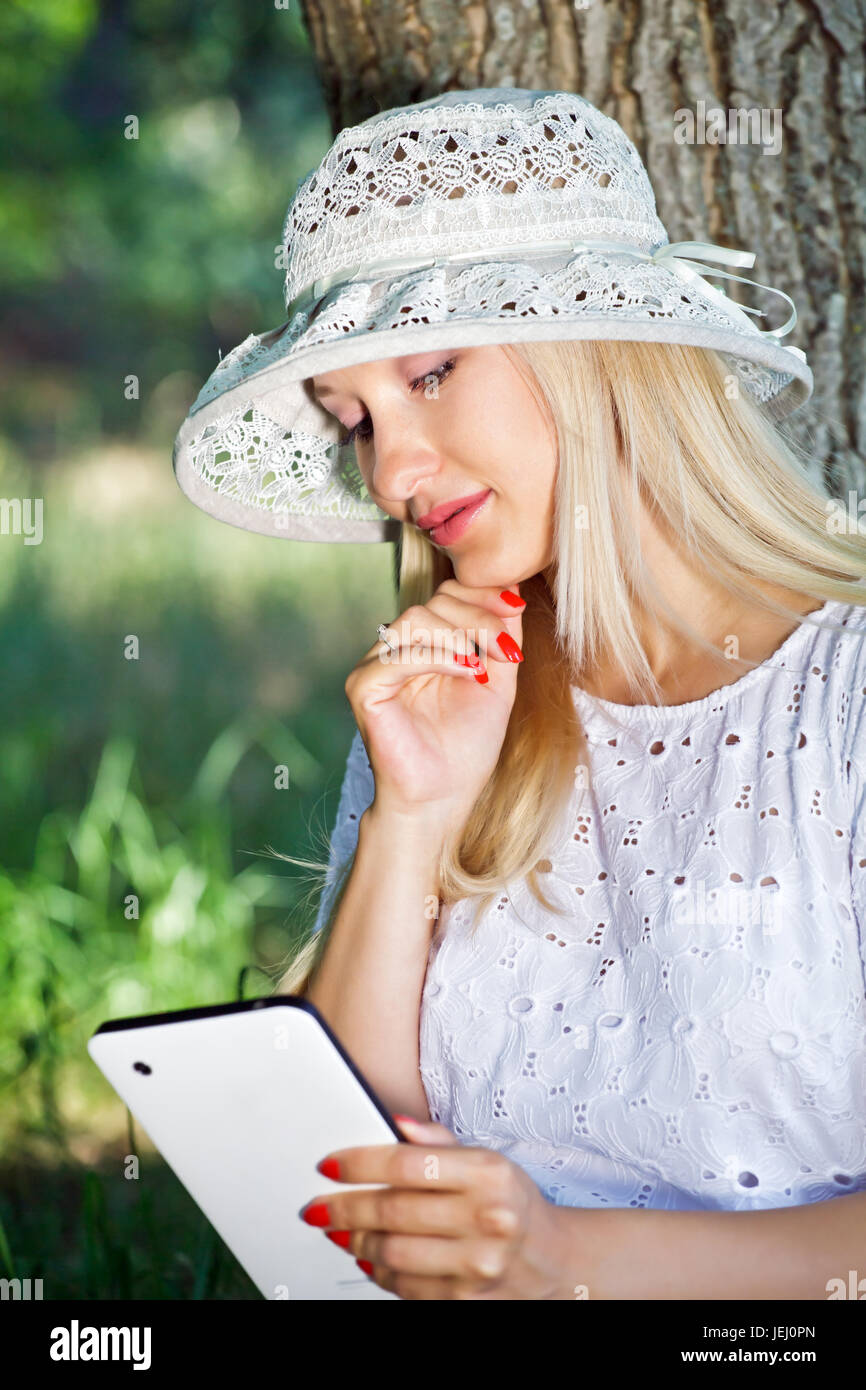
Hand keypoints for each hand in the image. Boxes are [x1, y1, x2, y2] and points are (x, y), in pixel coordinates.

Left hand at [299, 1114, 574, 1299]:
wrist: (552, 1261)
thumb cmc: (511, 1202)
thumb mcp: (487, 1159)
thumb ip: (438, 1141)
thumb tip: (393, 1123)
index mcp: (488, 1174)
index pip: (407, 1164)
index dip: (359, 1164)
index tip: (329, 1165)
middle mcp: (486, 1219)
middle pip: (393, 1212)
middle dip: (344, 1208)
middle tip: (317, 1205)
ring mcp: (476, 1265)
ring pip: (392, 1253)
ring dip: (354, 1242)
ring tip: (338, 1230)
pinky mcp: (465, 1300)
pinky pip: (404, 1287)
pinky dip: (377, 1272)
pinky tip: (366, 1257)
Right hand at [345, 580, 525, 840]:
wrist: (443, 799)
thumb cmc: (466, 748)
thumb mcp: (498, 682)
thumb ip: (502, 637)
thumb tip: (513, 589)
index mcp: (425, 645)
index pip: (447, 595)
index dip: (482, 595)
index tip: (516, 609)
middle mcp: (397, 650)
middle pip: (432, 603)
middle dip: (477, 617)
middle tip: (505, 650)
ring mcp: (376, 667)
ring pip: (414, 621)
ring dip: (458, 635)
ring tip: (483, 665)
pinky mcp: (364, 689)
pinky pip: (396, 656)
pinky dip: (436, 657)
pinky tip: (465, 671)